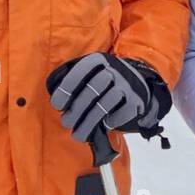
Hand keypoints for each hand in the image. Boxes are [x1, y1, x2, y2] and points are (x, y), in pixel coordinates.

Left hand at [47, 52, 170, 143]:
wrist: (135, 83)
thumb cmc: (104, 82)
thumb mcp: (91, 75)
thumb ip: (76, 83)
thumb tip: (60, 103)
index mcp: (99, 60)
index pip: (81, 70)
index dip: (66, 89)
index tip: (57, 105)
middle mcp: (114, 69)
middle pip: (93, 89)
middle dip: (76, 109)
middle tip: (66, 123)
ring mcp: (127, 84)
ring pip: (105, 103)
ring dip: (89, 122)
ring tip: (78, 134)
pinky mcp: (137, 99)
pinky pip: (123, 112)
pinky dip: (111, 121)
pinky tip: (103, 126)